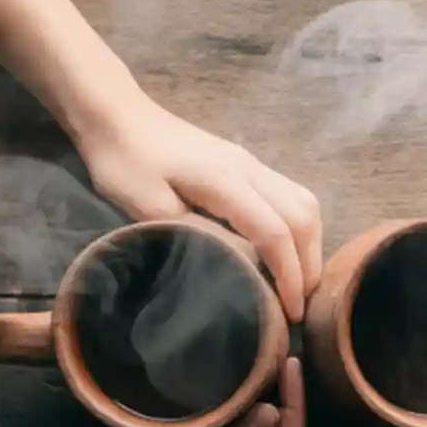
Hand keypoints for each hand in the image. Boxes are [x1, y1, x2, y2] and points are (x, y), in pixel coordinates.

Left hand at [74, 91, 322, 321]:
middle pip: (303, 216)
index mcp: (226, 181)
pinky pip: (290, 195)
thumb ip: (192, 232)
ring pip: (303, 202)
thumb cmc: (123, 160)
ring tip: (298, 281)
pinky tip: (284, 250)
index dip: (289, 275)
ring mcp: (250, 163)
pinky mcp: (244, 163)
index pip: (276, 232)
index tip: (291, 312)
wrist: (117, 114)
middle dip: (308, 263)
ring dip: (309, 244)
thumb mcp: (145, 205)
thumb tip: (235, 259)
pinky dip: (298, 227)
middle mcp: (250, 169)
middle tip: (300, 305)